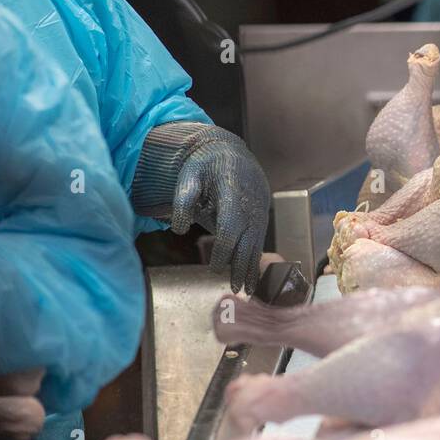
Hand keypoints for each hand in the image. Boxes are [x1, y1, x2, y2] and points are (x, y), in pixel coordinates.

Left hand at [172, 135, 270, 293]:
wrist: (229, 150)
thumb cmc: (205, 164)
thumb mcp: (188, 176)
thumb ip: (182, 201)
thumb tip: (178, 229)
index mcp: (233, 191)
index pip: (231, 227)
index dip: (224, 250)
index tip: (214, 269)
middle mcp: (251, 201)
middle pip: (248, 239)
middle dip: (242, 266)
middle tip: (235, 289)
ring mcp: (260, 208)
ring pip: (258, 242)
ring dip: (253, 266)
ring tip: (248, 289)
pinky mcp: (262, 213)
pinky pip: (261, 239)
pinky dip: (257, 258)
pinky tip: (253, 275)